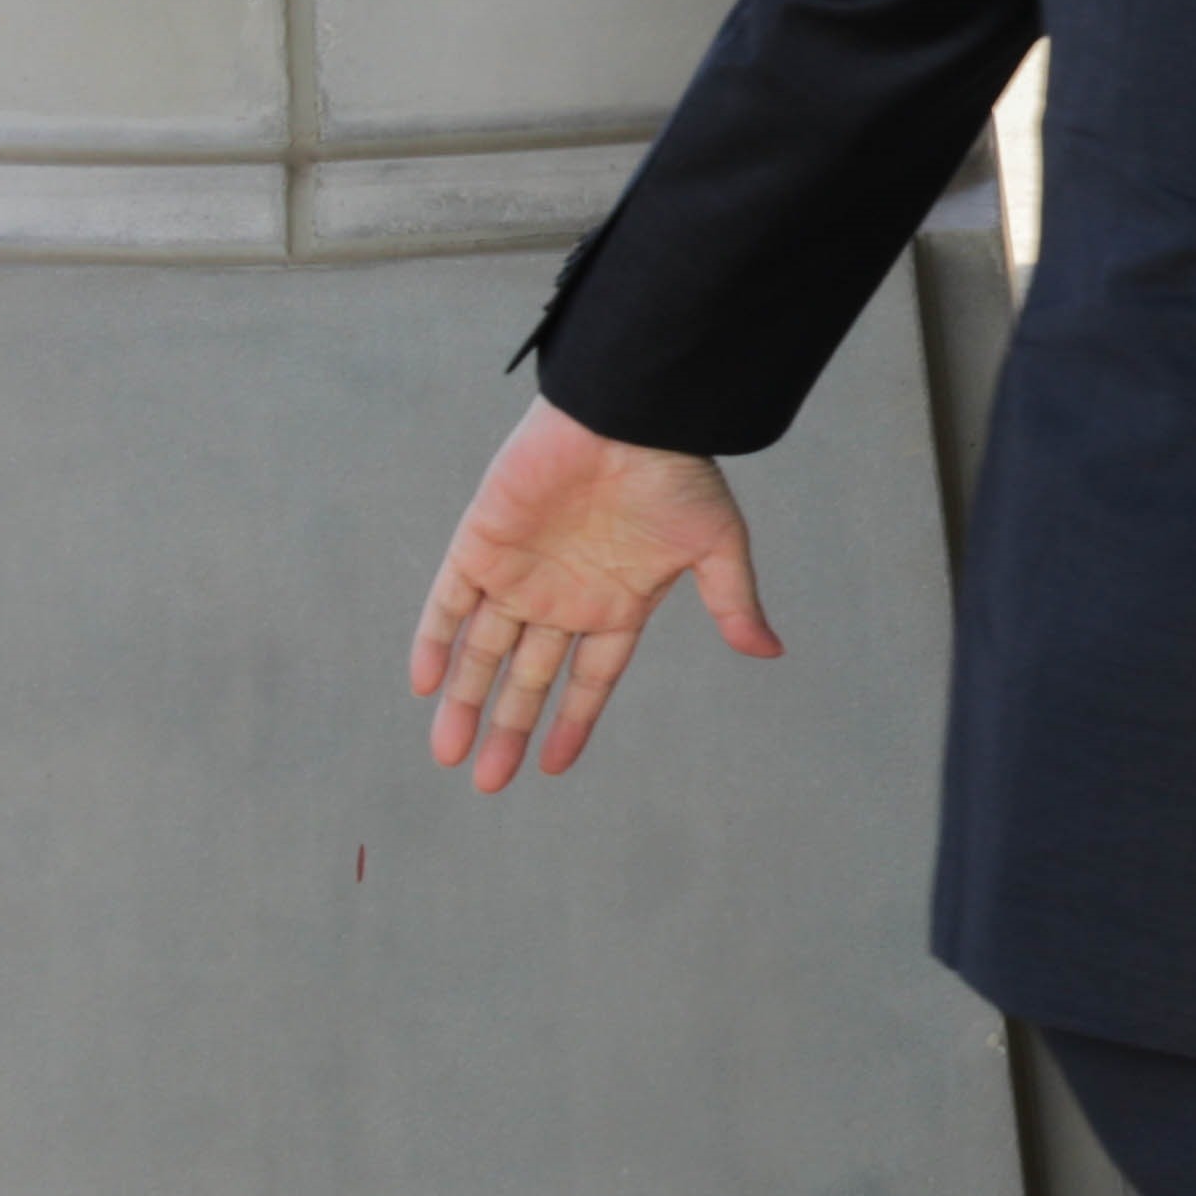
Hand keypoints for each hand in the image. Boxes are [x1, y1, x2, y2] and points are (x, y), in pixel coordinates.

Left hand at [406, 401, 784, 794]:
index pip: (588, 676)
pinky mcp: (480, 545)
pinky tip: (424, 683)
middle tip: (487, 782)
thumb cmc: (676, 472)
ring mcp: (519, 573)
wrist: (625, 413)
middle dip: (509, 728)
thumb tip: (771, 652)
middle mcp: (564, 595)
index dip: (570, 721)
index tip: (551, 768)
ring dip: (464, 701)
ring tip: (448, 754)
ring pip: (483, 651)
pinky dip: (433, 640)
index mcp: (617, 602)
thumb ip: (731, 601)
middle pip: (529, 677)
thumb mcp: (716, 544)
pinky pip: (447, 603)